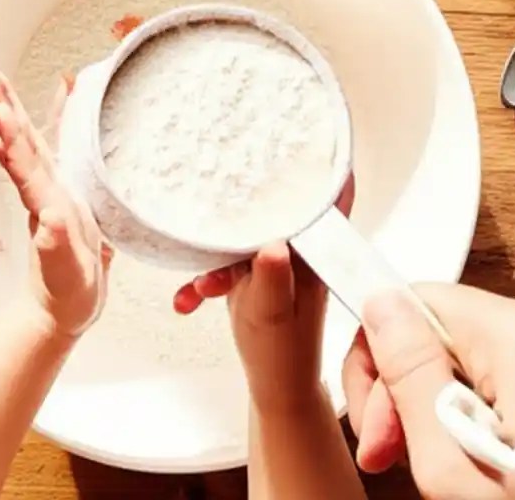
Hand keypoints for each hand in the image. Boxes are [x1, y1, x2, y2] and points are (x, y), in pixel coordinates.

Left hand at [0, 66, 111, 337]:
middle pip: (20, 144)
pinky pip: (53, 149)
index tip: (0, 107)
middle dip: (2, 107)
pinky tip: (62, 95)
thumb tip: (49, 221)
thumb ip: (57, 246)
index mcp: (48, 204)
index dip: (14, 134)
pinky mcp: (62, 194)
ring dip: (12, 112)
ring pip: (29, 144)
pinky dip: (52, 119)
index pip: (25, 163)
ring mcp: (51, 192)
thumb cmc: (67, 292)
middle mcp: (45, 193)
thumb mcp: (68, 272)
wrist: (60, 310)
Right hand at [173, 176, 354, 411]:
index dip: (316, 158)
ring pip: (245, 230)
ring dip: (214, 249)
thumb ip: (271, 278)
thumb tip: (272, 243)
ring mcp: (278, 258)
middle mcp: (300, 246)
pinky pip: (228, 258)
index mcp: (314, 250)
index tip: (296, 127)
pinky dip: (206, 274)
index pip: (326, 191)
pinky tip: (188, 297)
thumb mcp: (271, 313)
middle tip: (216, 179)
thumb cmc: (282, 353)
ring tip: (202, 281)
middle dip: (244, 194)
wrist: (276, 387)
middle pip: (277, 200)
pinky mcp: (258, 271)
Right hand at [345, 285, 514, 499]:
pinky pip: (510, 376)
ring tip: (446, 473)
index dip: (378, 362)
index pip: (416, 302)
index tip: (373, 424)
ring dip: (441, 409)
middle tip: (394, 458)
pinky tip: (480, 462)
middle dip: (409, 392)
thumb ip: (411, 377)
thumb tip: (382, 306)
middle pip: (444, 330)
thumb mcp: (453, 468)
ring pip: (472, 357)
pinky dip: (481, 414)